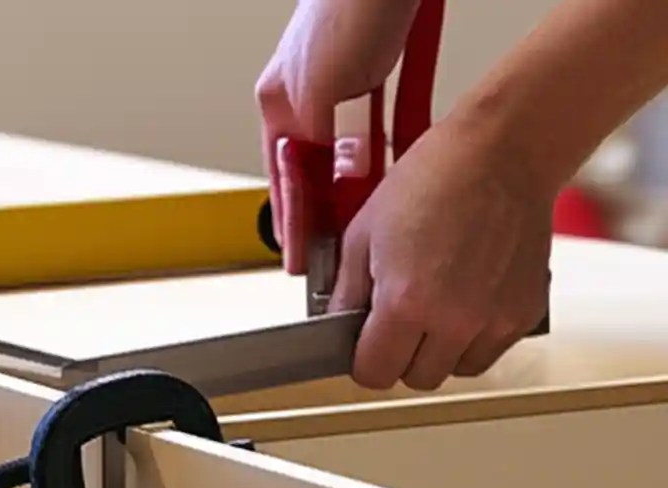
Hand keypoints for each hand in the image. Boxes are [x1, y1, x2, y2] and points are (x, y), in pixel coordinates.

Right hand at [255, 0, 423, 269]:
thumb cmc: (345, 8)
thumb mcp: (320, 88)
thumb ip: (322, 141)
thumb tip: (331, 185)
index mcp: (279, 106)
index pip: (284, 181)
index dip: (295, 224)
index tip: (302, 262)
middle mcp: (309, 100)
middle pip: (321, 171)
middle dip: (333, 209)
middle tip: (343, 253)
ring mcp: (345, 87)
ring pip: (356, 153)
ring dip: (367, 182)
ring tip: (374, 222)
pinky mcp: (381, 73)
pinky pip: (389, 125)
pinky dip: (396, 148)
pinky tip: (407, 166)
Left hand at [328, 116, 552, 389]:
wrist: (502, 154)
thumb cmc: (434, 180)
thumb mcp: (363, 233)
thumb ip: (346, 292)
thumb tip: (337, 327)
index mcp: (407, 303)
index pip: (375, 373)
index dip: (363, 360)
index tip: (362, 346)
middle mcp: (455, 320)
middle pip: (416, 379)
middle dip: (399, 357)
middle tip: (395, 323)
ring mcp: (495, 319)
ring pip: (455, 370)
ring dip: (438, 352)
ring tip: (433, 308)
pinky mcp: (525, 312)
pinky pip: (490, 350)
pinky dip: (473, 338)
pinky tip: (463, 300)